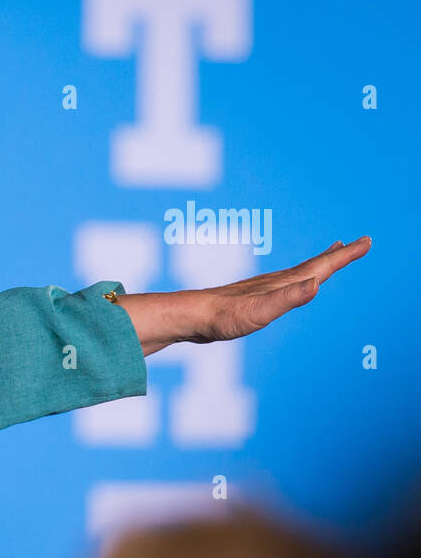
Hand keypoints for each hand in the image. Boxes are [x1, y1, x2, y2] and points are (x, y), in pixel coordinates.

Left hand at [115, 237, 371, 355]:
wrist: (191, 317)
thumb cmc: (224, 317)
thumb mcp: (261, 311)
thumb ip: (288, 298)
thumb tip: (316, 284)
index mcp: (284, 284)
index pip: (322, 267)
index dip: (345, 255)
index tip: (366, 240)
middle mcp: (276, 282)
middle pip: (313, 265)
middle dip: (338, 255)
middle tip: (357, 243)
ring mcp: (264, 290)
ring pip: (299, 273)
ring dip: (319, 263)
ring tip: (330, 254)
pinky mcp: (252, 299)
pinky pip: (284, 285)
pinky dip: (297, 279)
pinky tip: (292, 284)